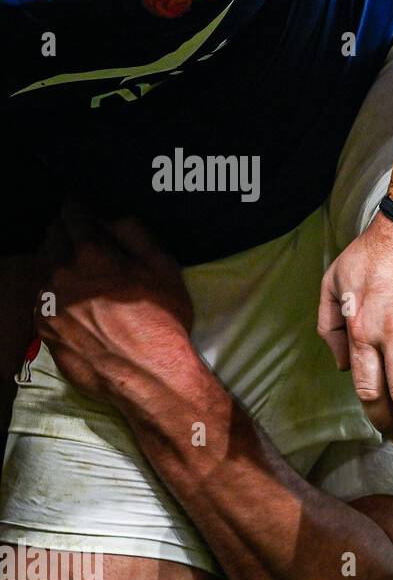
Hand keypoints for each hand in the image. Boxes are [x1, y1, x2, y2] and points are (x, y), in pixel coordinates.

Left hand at [35, 211, 198, 411]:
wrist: (147, 375)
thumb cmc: (162, 321)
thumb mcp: (165, 268)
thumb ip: (135, 233)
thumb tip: (109, 216)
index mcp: (92, 254)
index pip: (73, 214)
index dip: (77, 206)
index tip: (81, 204)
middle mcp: (61, 272)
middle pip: (52, 235)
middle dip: (64, 229)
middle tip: (79, 232)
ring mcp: (47, 300)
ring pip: (43, 264)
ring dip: (56, 257)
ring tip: (75, 265)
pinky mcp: (42, 325)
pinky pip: (40, 294)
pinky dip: (52, 288)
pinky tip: (71, 296)